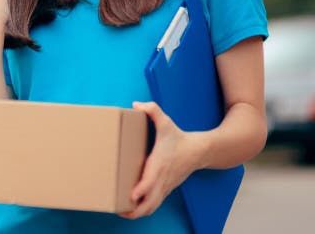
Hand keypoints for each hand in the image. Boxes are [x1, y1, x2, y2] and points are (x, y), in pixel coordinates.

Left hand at [118, 101, 204, 219]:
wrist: (199, 151)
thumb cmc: (179, 137)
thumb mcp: (166, 122)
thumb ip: (153, 110)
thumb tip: (136, 104)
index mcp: (160, 164)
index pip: (151, 181)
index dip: (142, 189)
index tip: (132, 195)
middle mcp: (162, 179)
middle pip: (150, 202)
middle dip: (135, 210)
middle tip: (118, 210)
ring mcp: (165, 186)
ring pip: (153, 206)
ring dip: (138, 213)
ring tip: (121, 213)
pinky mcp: (166, 189)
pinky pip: (155, 204)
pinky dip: (144, 209)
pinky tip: (132, 209)